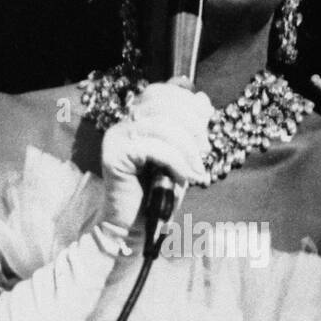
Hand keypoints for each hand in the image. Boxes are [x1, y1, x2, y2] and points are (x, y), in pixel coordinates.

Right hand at [99, 83, 212, 230]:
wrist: (135, 228)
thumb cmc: (158, 194)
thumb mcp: (181, 156)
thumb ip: (190, 129)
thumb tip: (203, 99)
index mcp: (135, 118)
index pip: (161, 92)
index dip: (187, 103)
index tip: (206, 126)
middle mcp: (122, 123)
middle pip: (162, 104)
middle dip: (192, 125)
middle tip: (204, 150)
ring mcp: (116, 138)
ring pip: (161, 126)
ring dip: (187, 148)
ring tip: (197, 169)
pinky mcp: (114, 156)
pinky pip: (154, 148)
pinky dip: (177, 162)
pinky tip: (187, 178)